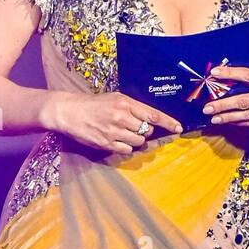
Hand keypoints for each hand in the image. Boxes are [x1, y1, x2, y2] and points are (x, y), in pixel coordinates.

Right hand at [44, 90, 181, 155]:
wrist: (69, 112)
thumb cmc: (94, 104)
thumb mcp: (115, 98)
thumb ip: (133, 107)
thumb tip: (152, 118)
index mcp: (125, 103)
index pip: (153, 115)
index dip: (168, 122)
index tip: (178, 128)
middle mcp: (121, 117)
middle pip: (147, 131)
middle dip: (145, 131)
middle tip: (134, 127)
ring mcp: (114, 131)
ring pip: (139, 142)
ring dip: (136, 140)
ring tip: (124, 133)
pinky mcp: (106, 144)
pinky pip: (127, 150)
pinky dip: (126, 147)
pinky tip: (117, 140)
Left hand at [202, 65, 248, 131]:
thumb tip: (232, 80)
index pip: (248, 74)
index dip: (230, 73)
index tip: (214, 73)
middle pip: (244, 100)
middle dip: (222, 104)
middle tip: (207, 108)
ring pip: (247, 115)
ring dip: (228, 117)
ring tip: (214, 118)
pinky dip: (242, 123)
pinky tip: (231, 122)